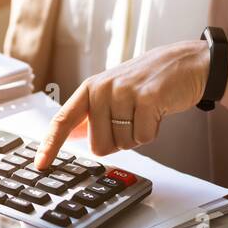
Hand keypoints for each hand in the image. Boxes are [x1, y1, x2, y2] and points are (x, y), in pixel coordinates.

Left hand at [34, 40, 210, 168]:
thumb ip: (90, 114)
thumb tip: (70, 134)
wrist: (186, 63)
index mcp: (90, 89)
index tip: (41, 164)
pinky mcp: (147, 98)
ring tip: (145, 112)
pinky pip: (143, 137)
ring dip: (137, 135)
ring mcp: (124, 92)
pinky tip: (156, 113)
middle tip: (131, 118)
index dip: (51, 145)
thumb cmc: (147, 81)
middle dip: (118, 140)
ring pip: (123, 143)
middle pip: (99, 145)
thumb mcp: (112, 91)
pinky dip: (152, 132)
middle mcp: (102, 89)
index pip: (63, 120)